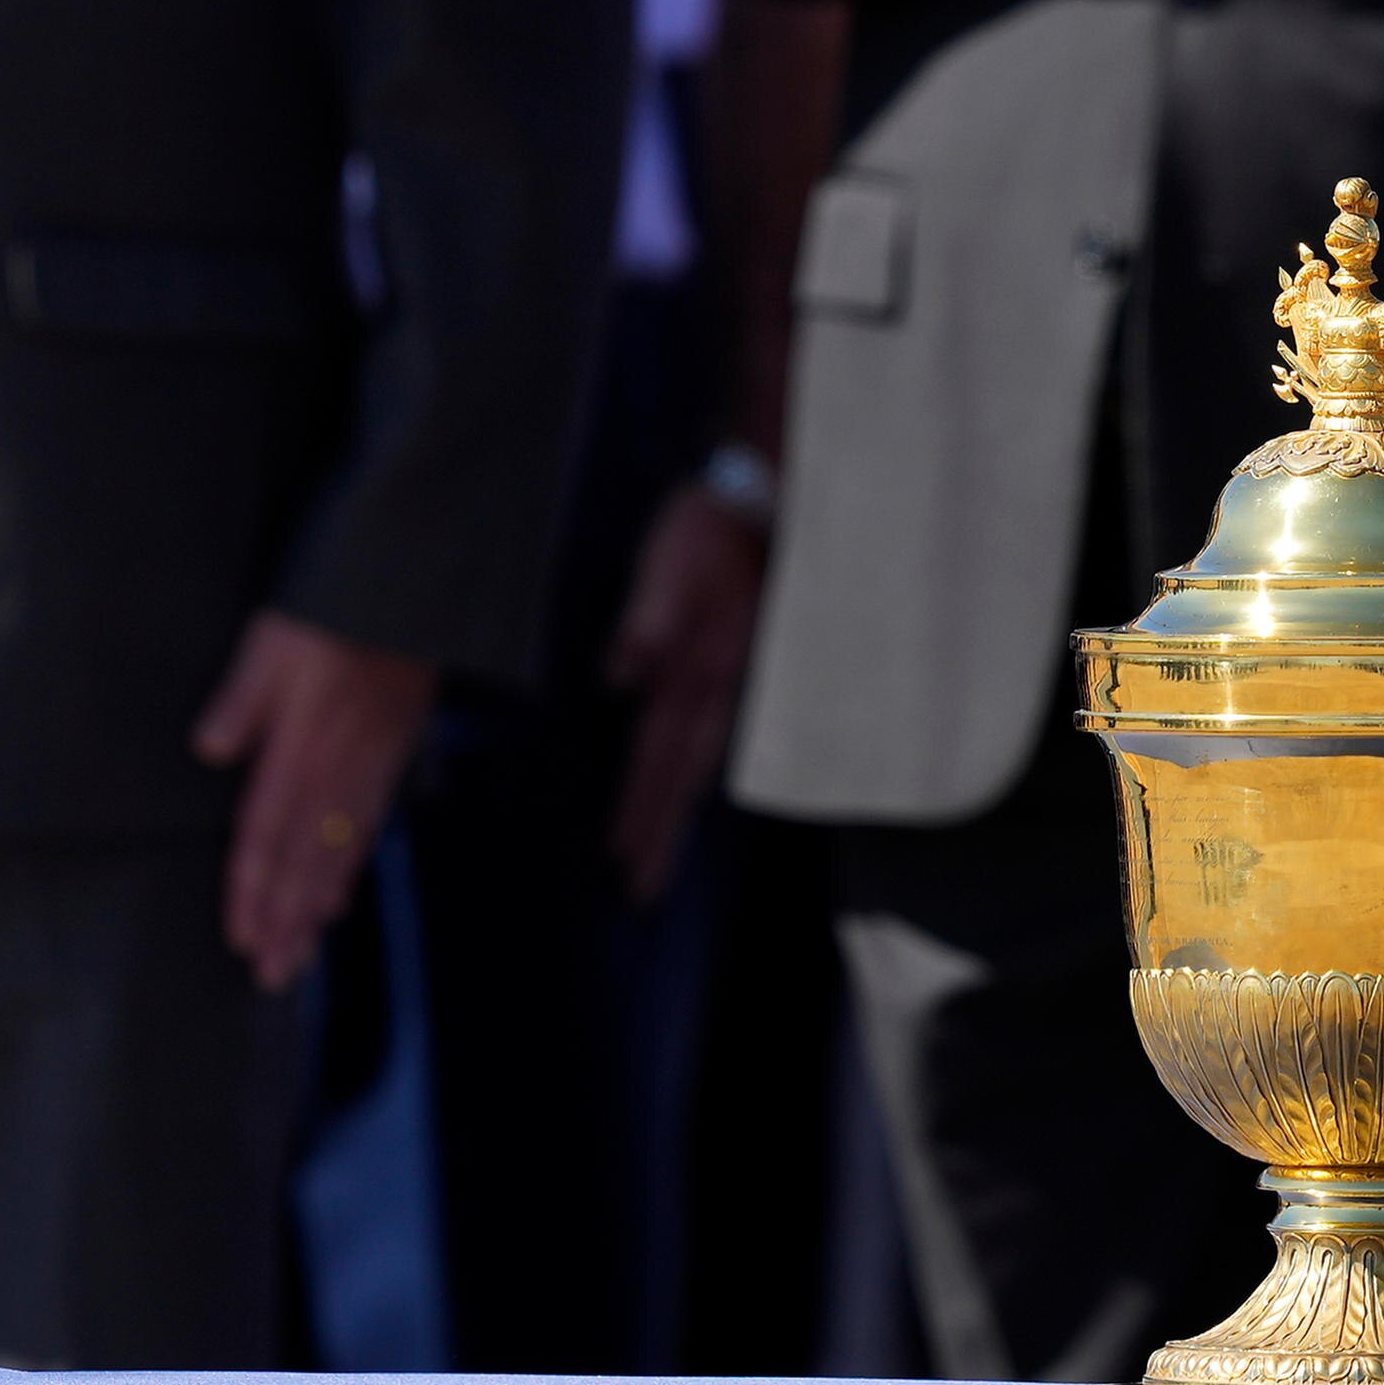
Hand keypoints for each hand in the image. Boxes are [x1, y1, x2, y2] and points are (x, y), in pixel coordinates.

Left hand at [189, 613, 440, 991]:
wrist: (412, 591)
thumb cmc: (334, 611)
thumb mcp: (275, 639)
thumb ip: (244, 695)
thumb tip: (209, 748)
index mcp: (303, 744)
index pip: (270, 832)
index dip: (254, 888)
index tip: (243, 936)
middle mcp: (338, 766)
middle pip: (306, 858)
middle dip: (289, 921)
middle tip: (274, 975)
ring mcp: (368, 765)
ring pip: (339, 851)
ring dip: (317, 909)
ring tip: (302, 955)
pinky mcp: (389, 755)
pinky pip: (367, 826)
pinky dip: (351, 869)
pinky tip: (339, 898)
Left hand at [604, 482, 770, 900]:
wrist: (765, 494)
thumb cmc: (707, 527)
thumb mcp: (664, 568)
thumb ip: (645, 625)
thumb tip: (617, 680)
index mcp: (692, 667)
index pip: (658, 754)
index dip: (641, 809)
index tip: (623, 862)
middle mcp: (716, 682)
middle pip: (681, 771)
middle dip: (659, 830)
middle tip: (641, 890)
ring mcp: (734, 674)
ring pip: (704, 756)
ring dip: (681, 808)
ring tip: (664, 854)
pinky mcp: (742, 659)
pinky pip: (722, 728)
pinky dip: (706, 765)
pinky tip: (703, 778)